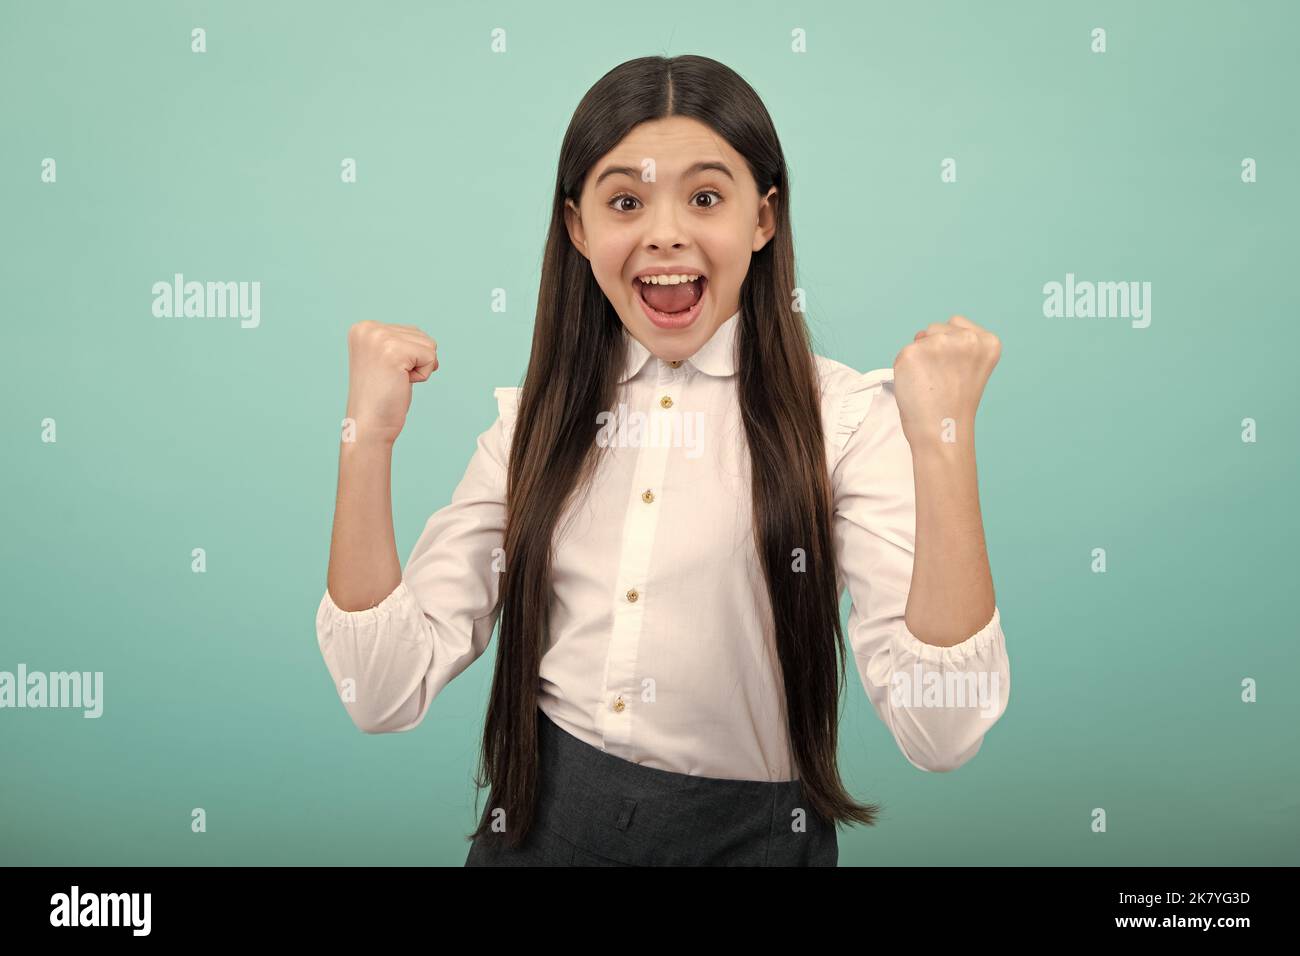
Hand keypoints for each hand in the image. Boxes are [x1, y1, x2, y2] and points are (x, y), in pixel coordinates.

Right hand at [344, 321, 439, 444]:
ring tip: (395, 381)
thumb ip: (400, 343)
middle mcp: (368, 328)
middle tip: (391, 379)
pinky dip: (422, 375)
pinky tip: (401, 384)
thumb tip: (429, 343)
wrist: (369, 425)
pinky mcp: (394, 351)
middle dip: (415, 362)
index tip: (386, 373)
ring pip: (429, 346)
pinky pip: (430, 358)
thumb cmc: (381, 398)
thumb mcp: (387, 360)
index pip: (410, 331)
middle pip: (421, 336)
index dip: (409, 358)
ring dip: (419, 369)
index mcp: (363, 328)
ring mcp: (379, 338)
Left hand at [891, 315, 999, 452]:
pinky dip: (905, 368)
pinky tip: (917, 385)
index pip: (956, 324)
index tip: (955, 371)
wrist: (943, 432)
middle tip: (941, 381)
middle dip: (934, 350)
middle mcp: (967, 339)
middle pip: (936, 328)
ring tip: (931, 382)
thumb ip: (957, 345)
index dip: (950, 348)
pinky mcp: (913, 352)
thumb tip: (922, 334)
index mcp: (988, 342)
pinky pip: (903, 353)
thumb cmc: (955, 405)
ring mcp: (939, 344)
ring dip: (920, 357)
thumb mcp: (971, 367)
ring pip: (919, 338)